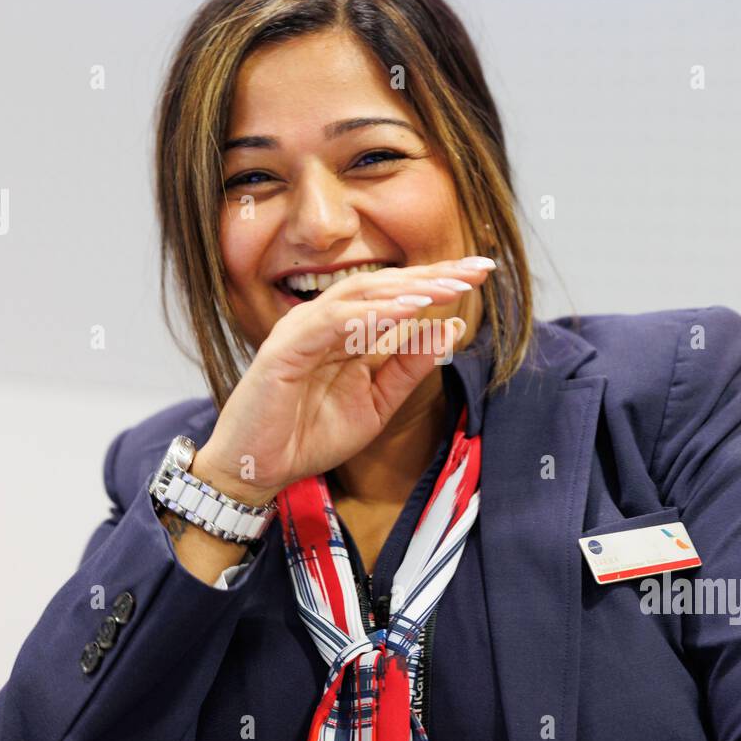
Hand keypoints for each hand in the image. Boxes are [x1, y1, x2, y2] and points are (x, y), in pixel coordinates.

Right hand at [192, 256, 495, 505]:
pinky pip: (332, 323)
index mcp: (344, 329)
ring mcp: (301, 330)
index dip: (438, 281)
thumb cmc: (308, 437)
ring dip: (407, 289)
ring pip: (360, 294)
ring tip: (448, 286)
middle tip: (477, 268)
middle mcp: (323, 319)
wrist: (259, 471)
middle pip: (383, 283)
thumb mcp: (376, 403)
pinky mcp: (284, 349)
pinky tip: (407, 310)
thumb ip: (408, 366)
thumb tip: (449, 327)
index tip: (481, 272)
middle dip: (432, 274)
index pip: (396, 294)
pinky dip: (372, 314)